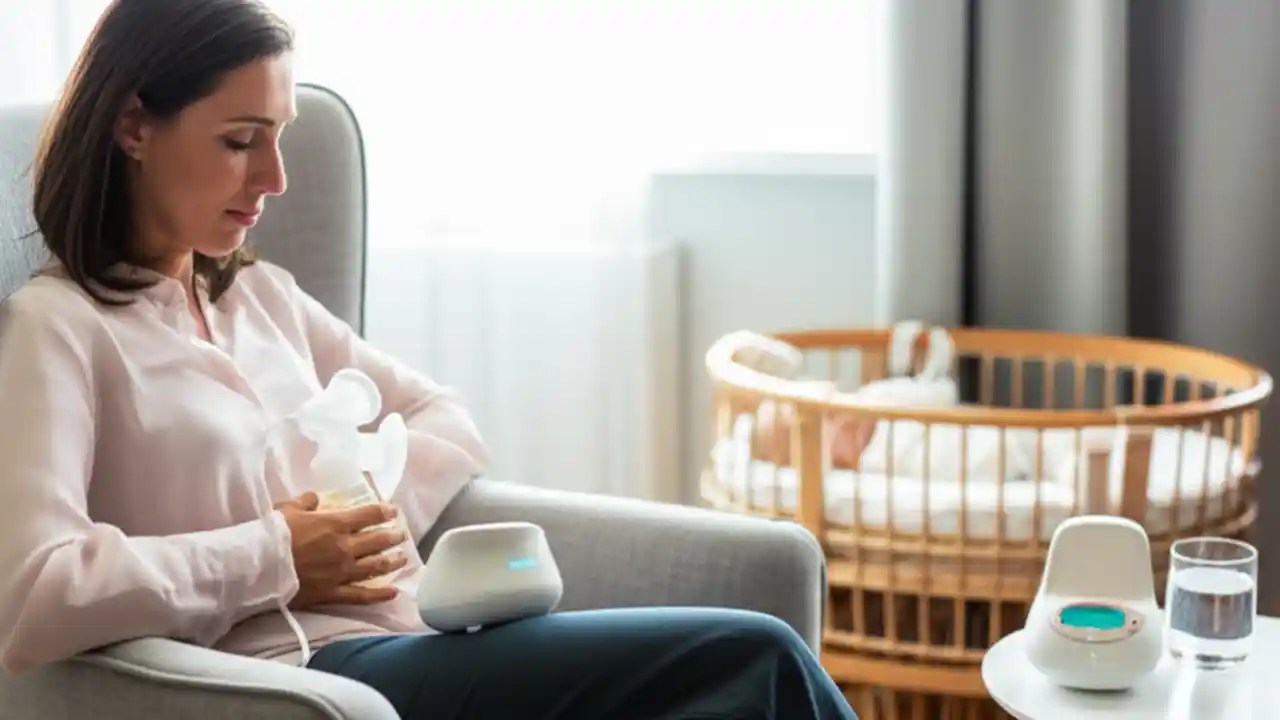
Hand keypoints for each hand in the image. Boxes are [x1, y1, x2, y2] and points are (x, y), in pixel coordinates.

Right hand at [274, 492, 409, 608]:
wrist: (258, 566)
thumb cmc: (272, 534)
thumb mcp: (288, 509)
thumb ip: (306, 502)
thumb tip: (315, 498)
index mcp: (336, 524)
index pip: (369, 515)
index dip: (385, 512)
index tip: (394, 512)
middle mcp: (345, 547)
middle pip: (378, 541)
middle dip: (393, 536)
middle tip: (401, 535)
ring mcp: (341, 572)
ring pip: (376, 567)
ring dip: (392, 561)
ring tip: (403, 558)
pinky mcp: (333, 593)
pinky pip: (361, 595)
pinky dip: (380, 595)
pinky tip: (394, 593)